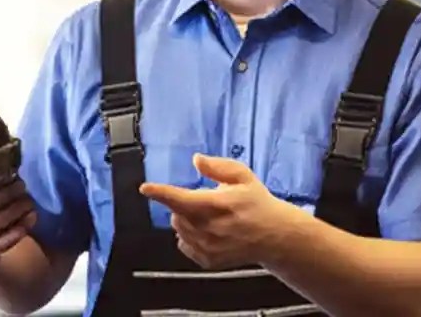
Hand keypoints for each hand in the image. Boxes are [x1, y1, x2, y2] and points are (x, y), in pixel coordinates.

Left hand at [139, 153, 302, 269]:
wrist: (274, 236)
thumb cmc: (257, 203)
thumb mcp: (243, 176)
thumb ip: (218, 166)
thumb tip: (196, 159)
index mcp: (218, 204)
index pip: (182, 199)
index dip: (161, 193)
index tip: (145, 188)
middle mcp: (212, 229)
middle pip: (176, 214)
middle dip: (183, 204)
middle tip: (205, 201)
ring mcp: (209, 248)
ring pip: (179, 229)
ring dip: (185, 219)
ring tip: (209, 216)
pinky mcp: (208, 261)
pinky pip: (184, 245)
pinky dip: (189, 237)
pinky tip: (208, 231)